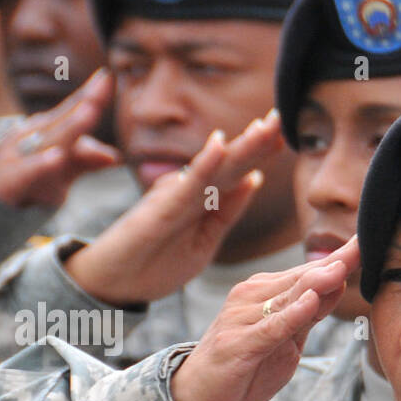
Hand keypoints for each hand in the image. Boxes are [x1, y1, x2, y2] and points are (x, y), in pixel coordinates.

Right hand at [0, 70, 120, 207]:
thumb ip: (89, 158)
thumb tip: (118, 157)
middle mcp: (36, 137)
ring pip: (49, 141)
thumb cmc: (36, 173)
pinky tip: (57, 156)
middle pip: (64, 119)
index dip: (92, 93)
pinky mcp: (11, 179)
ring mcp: (21, 155)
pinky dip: (42, 163)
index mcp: (51, 130)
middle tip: (105, 84)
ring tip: (90, 111)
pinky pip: (28, 171)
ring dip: (71, 127)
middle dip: (85, 102)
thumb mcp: (65, 166)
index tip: (109, 75)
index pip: (73, 108)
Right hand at [64, 111, 283, 304]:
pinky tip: (220, 144)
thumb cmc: (157, 261)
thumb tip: (255, 179)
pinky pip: (187, 185)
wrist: (115, 284)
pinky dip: (204, 164)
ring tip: (265, 126)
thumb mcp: (206, 239)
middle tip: (281, 117)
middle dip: (257, 141)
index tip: (286, 134)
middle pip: (230, 162)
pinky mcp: (160, 209)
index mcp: (203, 198)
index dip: (261, 152)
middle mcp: (190, 189)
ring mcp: (175, 196)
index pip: (237, 171)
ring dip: (240, 146)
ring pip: (215, 167)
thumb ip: (228, 210)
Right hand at [170, 238, 359, 400]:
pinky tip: (310, 302)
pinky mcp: (239, 342)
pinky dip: (291, 314)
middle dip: (335, 264)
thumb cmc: (246, 364)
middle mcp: (253, 296)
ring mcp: (244, 317)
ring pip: (288, 297)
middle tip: (364, 245)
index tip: (368, 240)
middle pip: (303, 278)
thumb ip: (311, 313)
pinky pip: (271, 326)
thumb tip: (340, 282)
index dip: (340, 258)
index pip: (310, 272)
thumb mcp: (287, 340)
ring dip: (316, 282)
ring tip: (342, 267)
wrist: (197, 394)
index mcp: (267, 291)